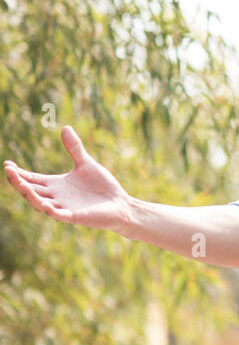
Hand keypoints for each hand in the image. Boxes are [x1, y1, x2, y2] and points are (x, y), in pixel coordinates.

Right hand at [4, 126, 134, 231]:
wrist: (121, 204)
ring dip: (29, 194)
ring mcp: (64, 208)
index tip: (7, 164)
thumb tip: (65, 127)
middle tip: (8, 169)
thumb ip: (74, 148)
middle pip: (31, 190)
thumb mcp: (86, 164)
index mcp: (56, 185)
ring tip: (20, 183)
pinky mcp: (75, 217)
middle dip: (19, 181)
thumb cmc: (102, 186)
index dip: (19, 173)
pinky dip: (49, 209)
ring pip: (40, 203)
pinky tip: (43, 203)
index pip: (32, 179)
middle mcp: (56, 197)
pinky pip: (58, 214)